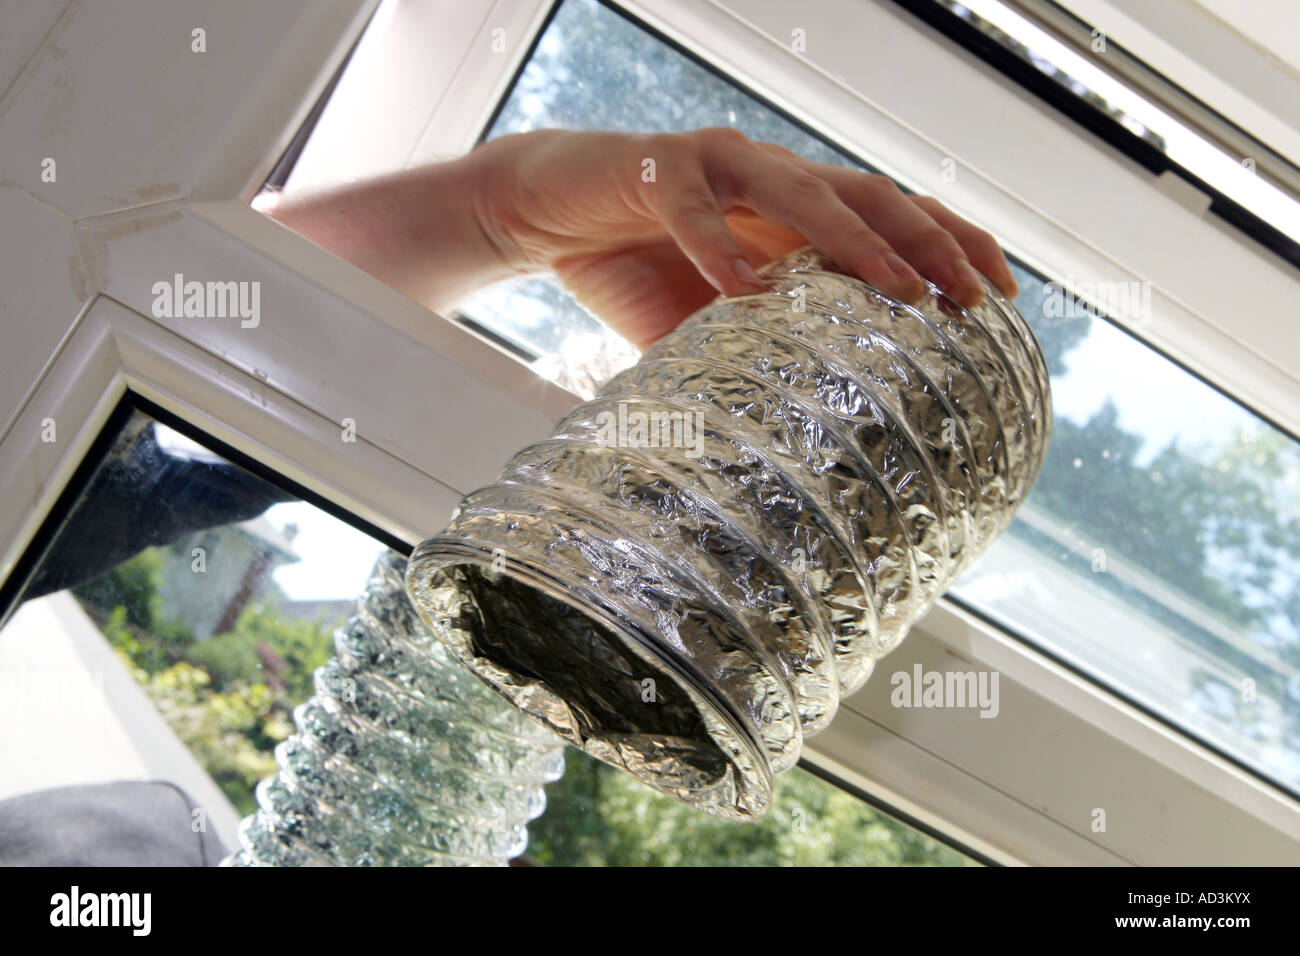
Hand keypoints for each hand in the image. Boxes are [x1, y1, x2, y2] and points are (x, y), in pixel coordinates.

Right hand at [476, 127, 1019, 347]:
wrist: (549, 212)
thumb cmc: (637, 264)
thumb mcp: (709, 320)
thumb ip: (758, 349)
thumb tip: (804, 430)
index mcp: (793, 208)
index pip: (892, 213)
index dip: (951, 244)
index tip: (1002, 296)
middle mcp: (771, 176)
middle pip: (871, 194)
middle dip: (928, 243)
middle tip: (971, 297)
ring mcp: (718, 166)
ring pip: (800, 189)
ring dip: (852, 238)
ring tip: (894, 287)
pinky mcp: (656, 169)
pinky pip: (692, 210)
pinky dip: (718, 250)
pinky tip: (743, 293)